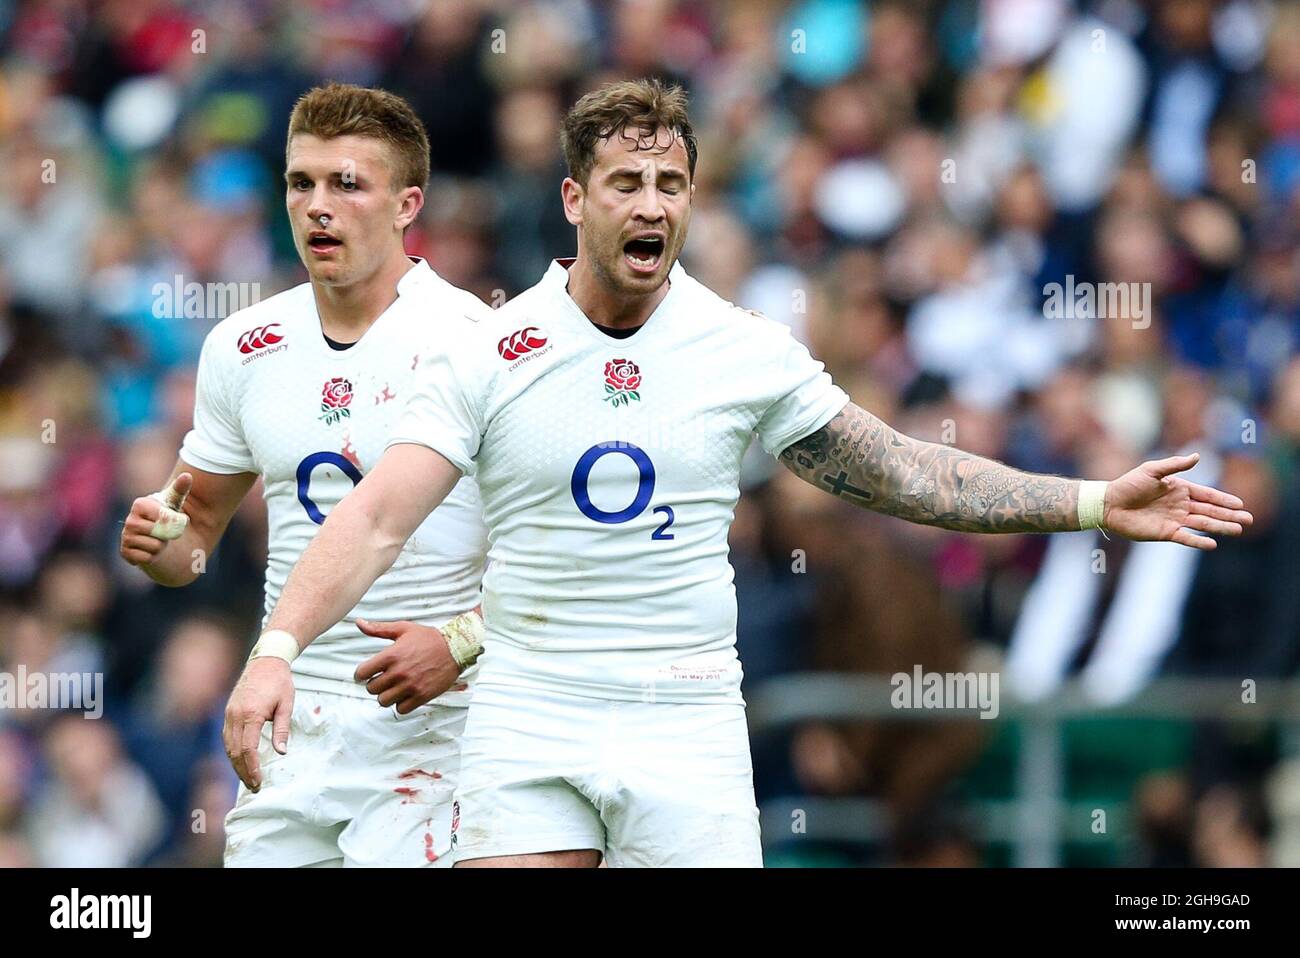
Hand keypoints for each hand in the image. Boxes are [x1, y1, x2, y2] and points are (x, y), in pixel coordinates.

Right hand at [119, 472, 192, 566]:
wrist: (158, 535)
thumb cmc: (166, 514)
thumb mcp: (175, 501)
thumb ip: (180, 488)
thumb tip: (188, 475)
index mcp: (139, 505)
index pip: (165, 517)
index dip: (175, 520)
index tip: (171, 517)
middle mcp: (129, 520)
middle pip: (161, 533)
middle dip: (169, 534)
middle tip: (165, 531)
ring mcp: (125, 537)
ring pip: (155, 547)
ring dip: (161, 546)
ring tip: (157, 539)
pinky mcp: (125, 553)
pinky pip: (147, 558)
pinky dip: (153, 556)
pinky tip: (150, 549)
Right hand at [222, 657, 293, 791]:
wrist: (265, 660)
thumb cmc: (279, 681)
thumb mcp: (287, 704)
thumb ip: (283, 729)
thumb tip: (281, 752)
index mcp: (251, 714)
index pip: (247, 749)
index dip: (252, 768)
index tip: (258, 781)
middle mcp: (235, 715)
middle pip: (234, 751)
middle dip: (243, 771)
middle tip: (254, 786)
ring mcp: (228, 713)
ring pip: (228, 746)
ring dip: (235, 764)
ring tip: (247, 778)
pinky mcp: (227, 711)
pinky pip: (226, 737)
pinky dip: (232, 752)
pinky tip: (239, 761)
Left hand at [354, 618, 461, 713]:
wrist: (456, 648)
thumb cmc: (429, 638)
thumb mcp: (403, 629)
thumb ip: (378, 628)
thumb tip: (359, 622)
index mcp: (391, 655)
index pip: (362, 673)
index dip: (361, 674)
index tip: (366, 674)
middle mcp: (399, 672)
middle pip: (371, 689)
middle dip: (375, 684)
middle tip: (383, 679)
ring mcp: (410, 686)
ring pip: (383, 701)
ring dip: (386, 695)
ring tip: (394, 687)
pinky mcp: (421, 696)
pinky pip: (401, 709)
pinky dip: (400, 704)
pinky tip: (405, 694)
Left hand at [1103, 453, 1253, 550]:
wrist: (1109, 504)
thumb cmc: (1128, 484)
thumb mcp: (1152, 470)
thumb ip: (1174, 465)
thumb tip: (1197, 456)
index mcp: (1180, 489)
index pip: (1207, 495)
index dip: (1224, 499)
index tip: (1240, 504)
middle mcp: (1180, 506)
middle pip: (1210, 511)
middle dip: (1229, 515)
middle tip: (1248, 520)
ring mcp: (1174, 520)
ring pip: (1202, 524)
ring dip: (1220, 527)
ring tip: (1238, 530)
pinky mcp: (1165, 533)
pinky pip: (1186, 538)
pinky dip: (1198, 541)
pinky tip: (1213, 544)